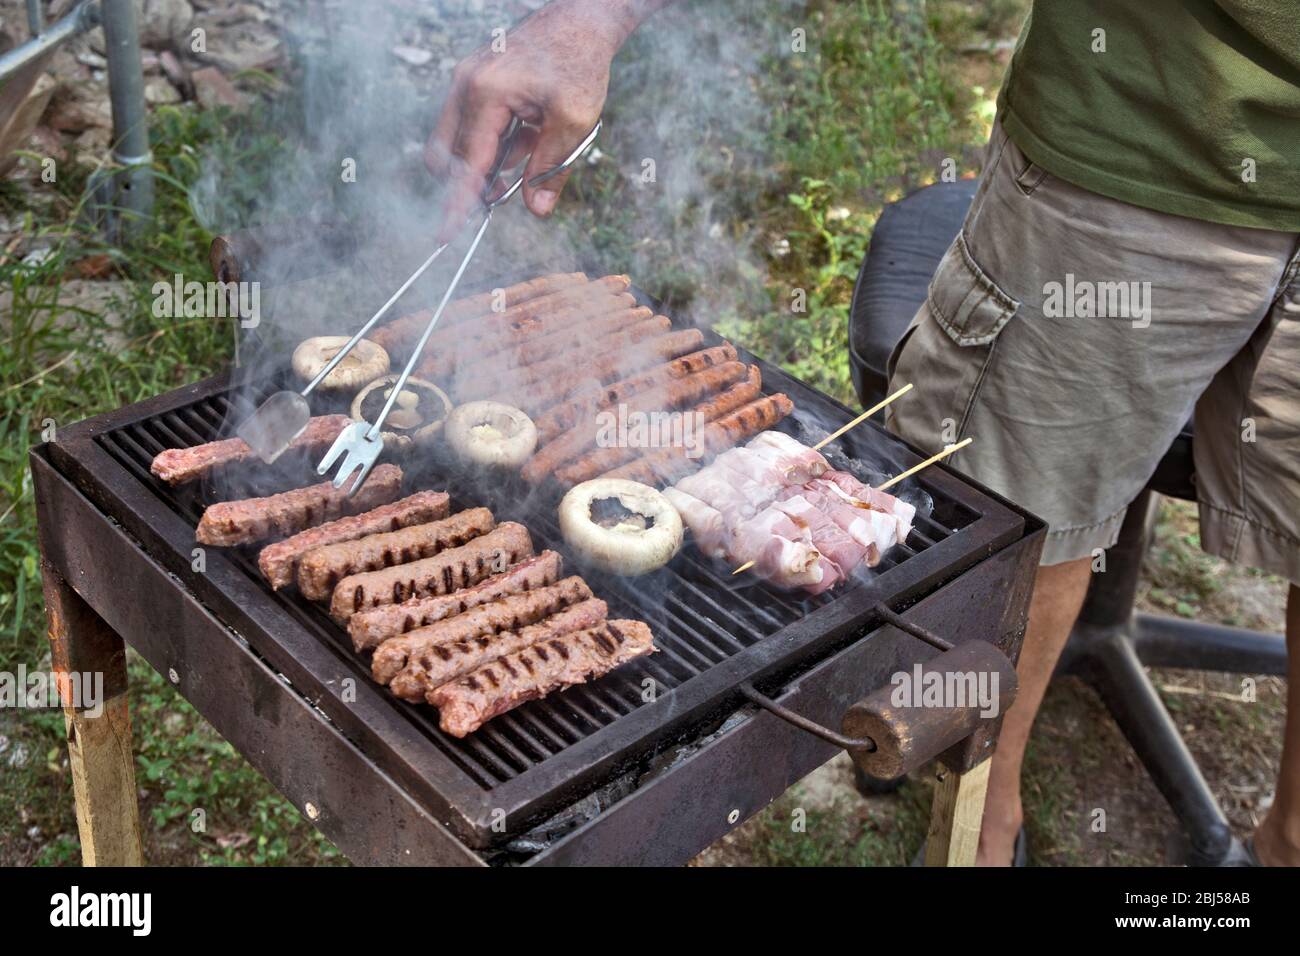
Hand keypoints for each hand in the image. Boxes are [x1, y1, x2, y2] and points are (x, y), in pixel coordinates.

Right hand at [425, 0, 658, 236]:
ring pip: (455, 141)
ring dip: (483, 164)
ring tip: (523, 163)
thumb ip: (550, 169)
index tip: (446, 236)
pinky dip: (491, 146)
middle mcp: (466, 85)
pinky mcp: (474, 81)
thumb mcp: (574, 123)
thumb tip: (536, 210)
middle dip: (467, 183)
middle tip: (497, 200)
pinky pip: (469, 126)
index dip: (458, 204)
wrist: (581, 20)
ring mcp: (466, 80)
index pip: (467, 162)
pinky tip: (526, 142)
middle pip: (446, 154)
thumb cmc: (579, 64)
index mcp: (486, 93)